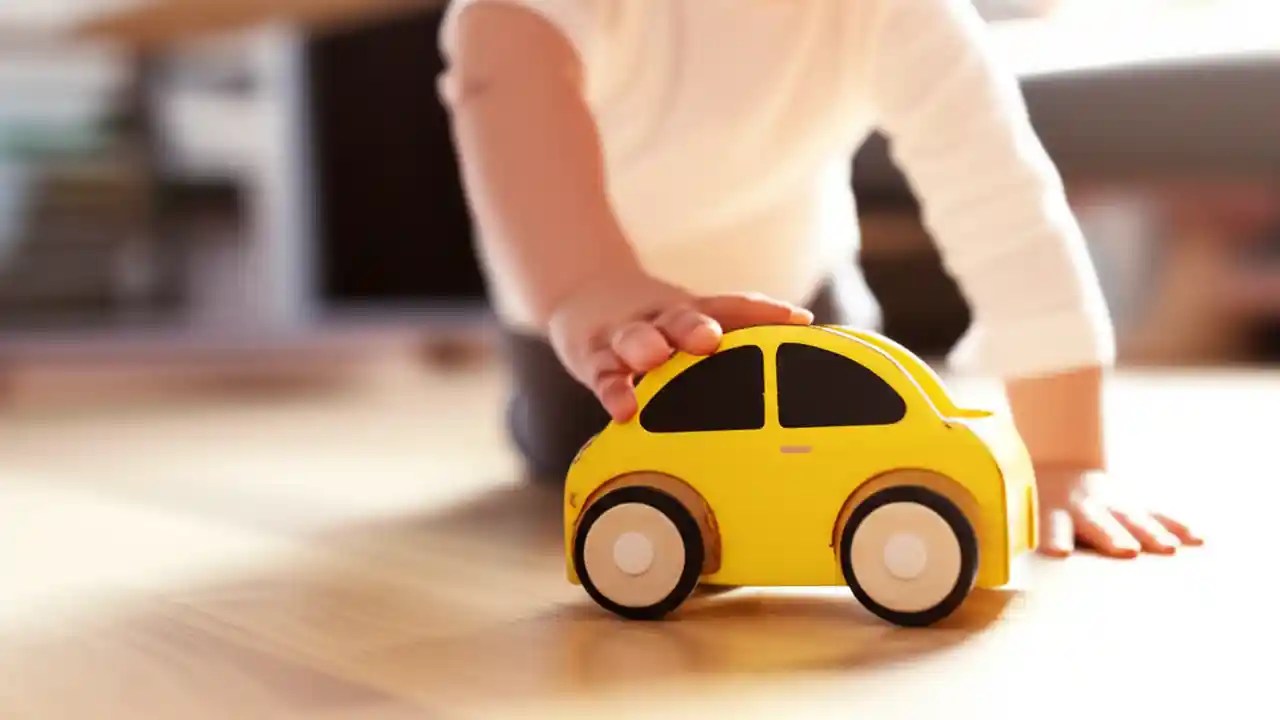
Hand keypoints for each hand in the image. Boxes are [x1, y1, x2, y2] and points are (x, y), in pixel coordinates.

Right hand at [548, 268, 811, 421]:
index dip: (763, 311)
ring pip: (632, 338)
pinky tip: (624, 409)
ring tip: (653, 356)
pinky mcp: (593, 358)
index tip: (797, 320)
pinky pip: (603, 375)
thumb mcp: (690, 321)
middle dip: (693, 327)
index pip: (730, 306)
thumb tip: (805, 348)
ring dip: (643, 346)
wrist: (583, 295)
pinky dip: (613, 390)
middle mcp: (659, 319)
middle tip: (709, 338)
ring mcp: (623, 337)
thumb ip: (737, 335)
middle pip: (677, 318)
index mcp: (690, 312)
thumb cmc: (655, 324)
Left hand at [1035, 468, 1202, 557]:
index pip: (1052, 525)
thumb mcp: (1029, 518)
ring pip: (1133, 517)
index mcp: (1053, 513)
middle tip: (1126, 551)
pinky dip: (1177, 527)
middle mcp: (1084, 507)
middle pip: (1097, 522)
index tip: (1059, 553)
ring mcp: (1112, 502)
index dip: (1055, 537)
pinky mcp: (1135, 501)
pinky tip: (1197, 540)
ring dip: (1151, 533)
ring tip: (1168, 549)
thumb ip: (1028, 544)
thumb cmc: (1043, 508)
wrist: (1061, 463)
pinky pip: (1159, 514)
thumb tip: (1005, 586)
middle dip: (1112, 537)